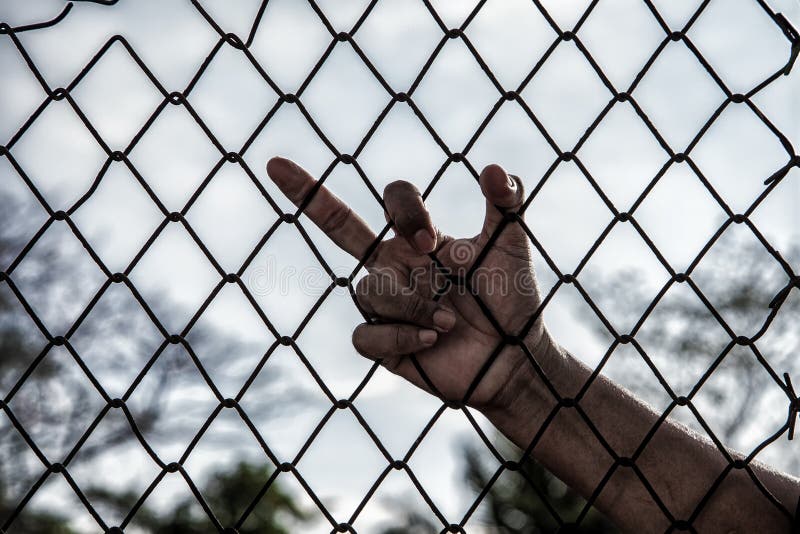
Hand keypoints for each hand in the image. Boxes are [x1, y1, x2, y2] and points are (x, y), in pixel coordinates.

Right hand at [266, 157, 552, 410]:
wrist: (515, 360)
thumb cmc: (511, 303)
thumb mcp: (511, 248)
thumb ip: (505, 205)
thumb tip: (495, 167)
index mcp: (419, 240)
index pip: (392, 199)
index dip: (404, 212)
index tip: (428, 241)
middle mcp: (395, 266)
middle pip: (341, 226)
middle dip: (308, 196)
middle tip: (274, 165)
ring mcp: (386, 305)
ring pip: (368, 291)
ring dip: (410, 306)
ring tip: (447, 323)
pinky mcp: (382, 344)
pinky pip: (365, 334)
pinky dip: (398, 336)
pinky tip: (429, 340)